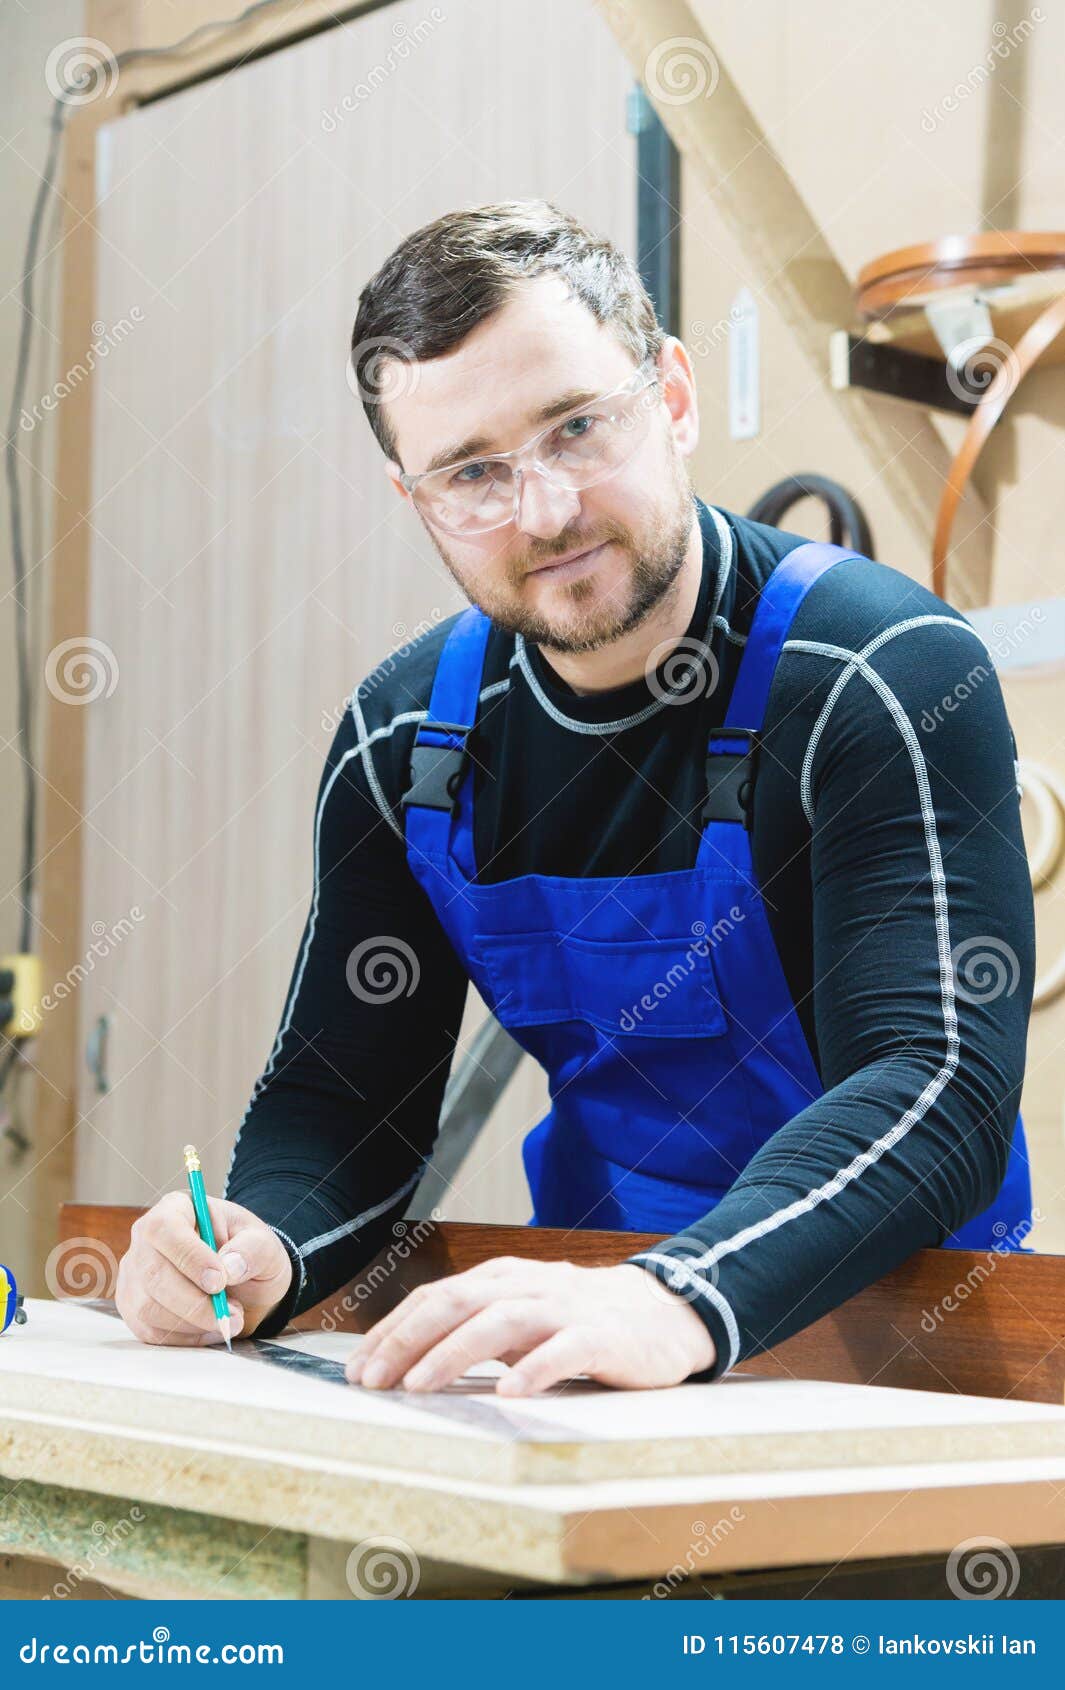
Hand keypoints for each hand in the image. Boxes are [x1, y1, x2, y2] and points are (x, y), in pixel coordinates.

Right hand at [114, 1190, 292, 1345]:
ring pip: (149, 1307)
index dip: (188, 1257)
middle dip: (195, 1303)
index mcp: (175, 1208)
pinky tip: (210, 1328)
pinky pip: (151, 1332)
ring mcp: (135, 1275)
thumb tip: (229, 1267)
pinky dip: (186, 1337)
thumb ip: (252, 1249)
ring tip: (228, 1317)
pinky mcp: (134, 1309)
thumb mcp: (264, 1243)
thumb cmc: (248, 1254)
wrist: (244, 1282)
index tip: (219, 1281)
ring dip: (194, 1322)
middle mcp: (146, 1240)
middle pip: (153, 1273)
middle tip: (232, 1314)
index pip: (164, 1228)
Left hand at [345, 1257, 715, 1393]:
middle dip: (408, 1340)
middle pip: (457, 1302)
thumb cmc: (578, 1320)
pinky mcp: (603, 1336)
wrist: (662, 1314)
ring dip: (454, 1352)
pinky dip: (534, 1368)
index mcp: (502, 1278)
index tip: (358, 1368)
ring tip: (419, 1385)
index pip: (435, 1297)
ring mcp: (566, 1307)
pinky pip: (565, 1349)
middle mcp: (527, 1284)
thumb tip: (406, 1362)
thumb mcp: (520, 1317)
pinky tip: (509, 1392)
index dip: (393, 1330)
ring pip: (501, 1321)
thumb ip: (475, 1329)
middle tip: (373, 1380)